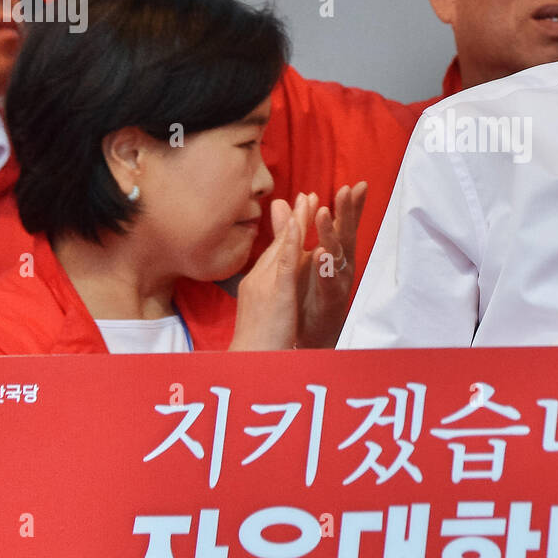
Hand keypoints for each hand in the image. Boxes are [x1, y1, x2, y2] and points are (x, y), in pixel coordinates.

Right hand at [230, 195, 311, 350]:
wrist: (248, 363)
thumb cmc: (257, 346)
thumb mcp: (265, 315)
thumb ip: (271, 297)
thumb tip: (275, 290)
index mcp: (257, 285)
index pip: (275, 252)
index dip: (287, 230)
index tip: (298, 209)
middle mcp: (258, 279)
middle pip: (278, 243)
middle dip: (294, 218)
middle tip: (308, 194)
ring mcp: (265, 284)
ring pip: (282, 247)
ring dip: (296, 221)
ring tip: (310, 199)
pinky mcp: (275, 292)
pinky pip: (285, 263)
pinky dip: (291, 242)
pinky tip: (299, 226)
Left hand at [296, 182, 368, 348]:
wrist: (308, 337)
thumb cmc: (309, 298)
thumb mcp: (303, 259)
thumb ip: (296, 230)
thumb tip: (291, 200)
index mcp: (337, 255)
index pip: (345, 225)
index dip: (351, 206)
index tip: (357, 184)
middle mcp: (342, 266)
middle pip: (347, 234)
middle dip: (348, 212)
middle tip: (348, 189)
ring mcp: (338, 283)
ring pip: (337, 255)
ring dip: (332, 234)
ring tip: (325, 214)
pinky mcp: (330, 301)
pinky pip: (328, 282)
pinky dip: (325, 268)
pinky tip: (320, 254)